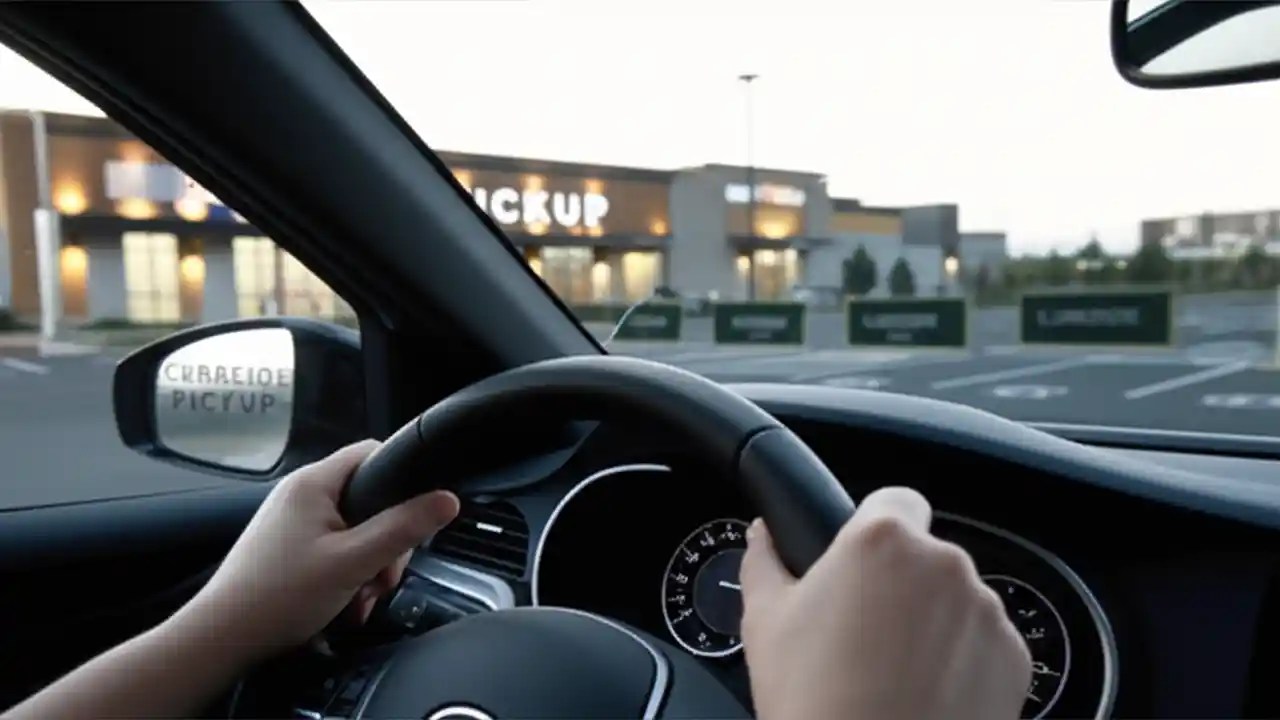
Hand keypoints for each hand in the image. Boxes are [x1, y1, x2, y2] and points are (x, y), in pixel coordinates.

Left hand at [170, 439, 458, 663]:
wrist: (223, 638)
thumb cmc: (276, 597)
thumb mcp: (353, 562)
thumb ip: (403, 529)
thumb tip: (446, 501)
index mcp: (314, 483)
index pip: (373, 453)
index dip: (402, 479)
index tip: (416, 516)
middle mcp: (301, 494)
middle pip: (369, 499)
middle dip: (387, 540)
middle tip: (382, 574)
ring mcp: (292, 521)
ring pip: (355, 529)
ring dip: (369, 563)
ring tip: (360, 595)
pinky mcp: (288, 547)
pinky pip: (335, 548)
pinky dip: (348, 573)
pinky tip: (346, 601)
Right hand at [739, 487, 1031, 719]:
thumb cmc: (814, 702)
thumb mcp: (765, 623)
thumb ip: (764, 561)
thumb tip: (761, 536)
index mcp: (881, 540)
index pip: (893, 499)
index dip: (873, 529)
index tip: (858, 565)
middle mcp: (944, 564)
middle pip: (924, 554)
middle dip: (899, 583)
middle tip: (862, 631)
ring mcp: (986, 612)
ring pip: (956, 599)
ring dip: (932, 622)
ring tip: (891, 672)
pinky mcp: (1013, 659)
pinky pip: (984, 643)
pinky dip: (962, 660)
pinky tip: (923, 693)